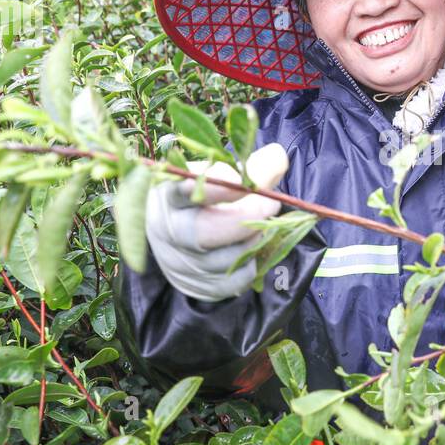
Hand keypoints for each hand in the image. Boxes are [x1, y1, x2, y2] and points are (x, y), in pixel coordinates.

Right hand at [145, 143, 289, 300]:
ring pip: (224, 260)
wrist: (176, 235)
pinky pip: (232, 283)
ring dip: (253, 241)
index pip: (184, 191)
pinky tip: (254, 250)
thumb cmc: (202, 199)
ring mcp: (179, 263)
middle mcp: (167, 232)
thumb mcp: (218, 175)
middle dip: (246, 218)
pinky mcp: (195, 286)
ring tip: (262, 226)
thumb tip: (276, 159)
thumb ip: (248, 167)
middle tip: (272, 204)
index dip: (215, 187)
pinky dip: (250, 266)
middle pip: (203, 232)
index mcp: (169, 196)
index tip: (242, 181)